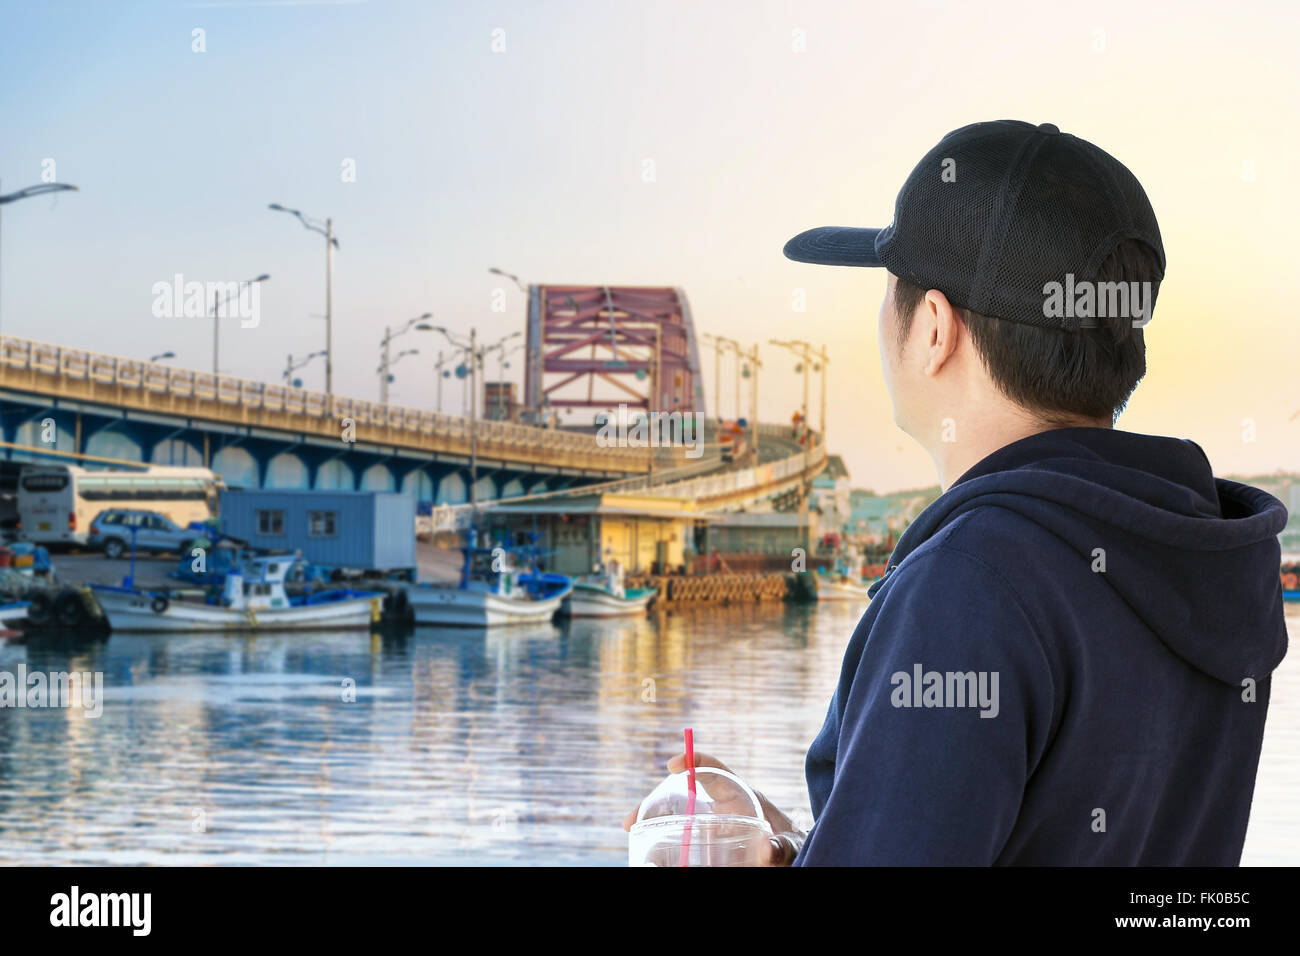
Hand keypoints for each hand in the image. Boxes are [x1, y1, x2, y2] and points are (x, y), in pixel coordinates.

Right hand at [622, 751, 805, 865]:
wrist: (791, 855)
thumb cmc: (794, 845)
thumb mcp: (792, 844)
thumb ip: (783, 846)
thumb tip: (767, 850)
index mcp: (743, 796)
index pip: (717, 771)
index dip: (695, 762)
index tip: (673, 765)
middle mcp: (723, 808)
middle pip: (684, 796)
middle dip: (655, 802)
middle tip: (632, 818)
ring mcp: (714, 826)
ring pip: (678, 819)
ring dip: (654, 823)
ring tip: (632, 832)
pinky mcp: (710, 844)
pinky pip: (684, 841)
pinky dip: (665, 846)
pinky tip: (650, 856)